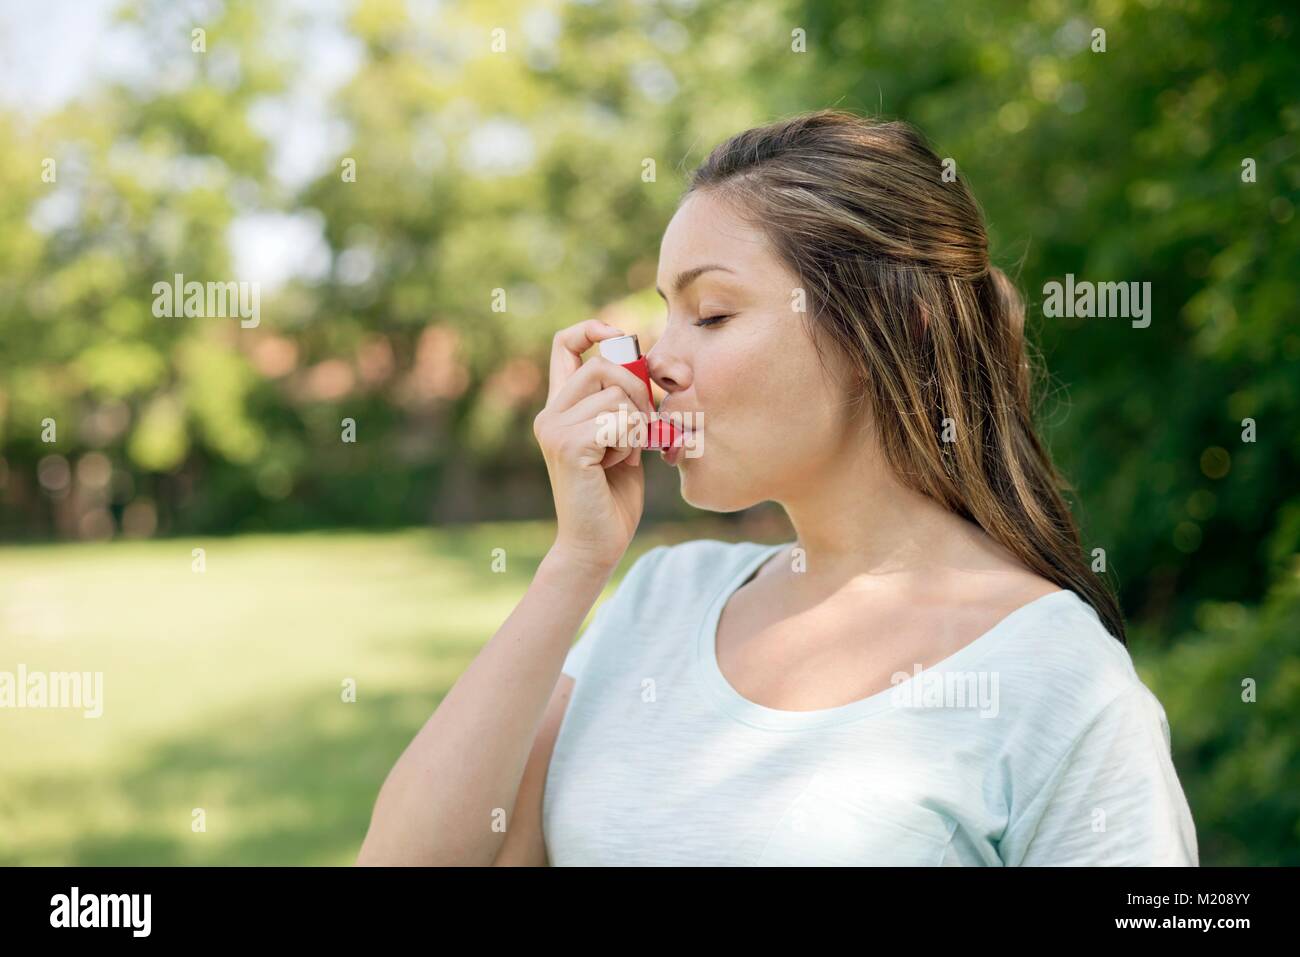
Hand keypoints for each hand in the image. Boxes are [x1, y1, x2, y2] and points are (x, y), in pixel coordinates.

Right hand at [532, 319, 655, 570]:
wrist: (596, 543)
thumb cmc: (613, 495)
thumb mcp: (623, 438)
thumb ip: (624, 404)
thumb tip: (645, 362)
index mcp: (560, 407)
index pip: (564, 344)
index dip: (592, 329)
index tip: (618, 334)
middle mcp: (550, 413)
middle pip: (603, 365)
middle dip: (637, 390)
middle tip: (644, 425)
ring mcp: (554, 429)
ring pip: (617, 396)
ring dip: (635, 426)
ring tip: (622, 456)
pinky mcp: (568, 446)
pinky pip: (619, 422)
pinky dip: (631, 443)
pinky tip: (617, 466)